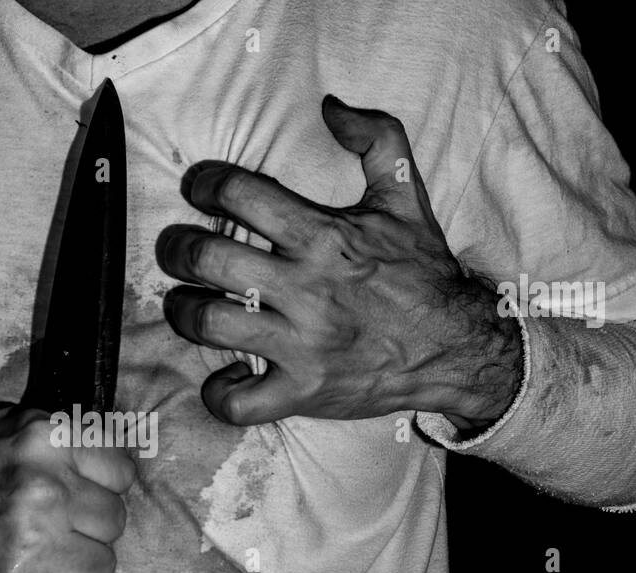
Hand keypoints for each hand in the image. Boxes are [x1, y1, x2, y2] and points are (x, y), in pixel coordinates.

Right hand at [0, 405, 135, 572]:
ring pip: (102, 569)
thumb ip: (58, 434)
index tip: (82, 493)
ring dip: (77, 569)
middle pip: (114, 523)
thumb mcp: (1, 426)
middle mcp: (44, 492)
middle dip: (88, 528)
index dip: (103, 485)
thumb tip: (109, 453)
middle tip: (56, 530)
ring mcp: (32, 548)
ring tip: (42, 560)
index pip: (121, 470)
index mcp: (45, 441)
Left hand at [156, 95, 519, 428]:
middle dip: (177, 249)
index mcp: (324, 237)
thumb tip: (331, 107)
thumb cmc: (422, 272)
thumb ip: (376, 138)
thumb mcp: (405, 196)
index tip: (198, 189)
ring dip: (183, 312)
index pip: (240, 195)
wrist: (457, 345)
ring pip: (209, 324)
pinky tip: (226, 374)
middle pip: (207, 259)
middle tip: (178, 249)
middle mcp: (307, 289)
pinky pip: (239, 401)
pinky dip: (220, 392)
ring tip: (186, 304)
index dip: (204, 184)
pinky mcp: (304, 391)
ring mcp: (302, 344)